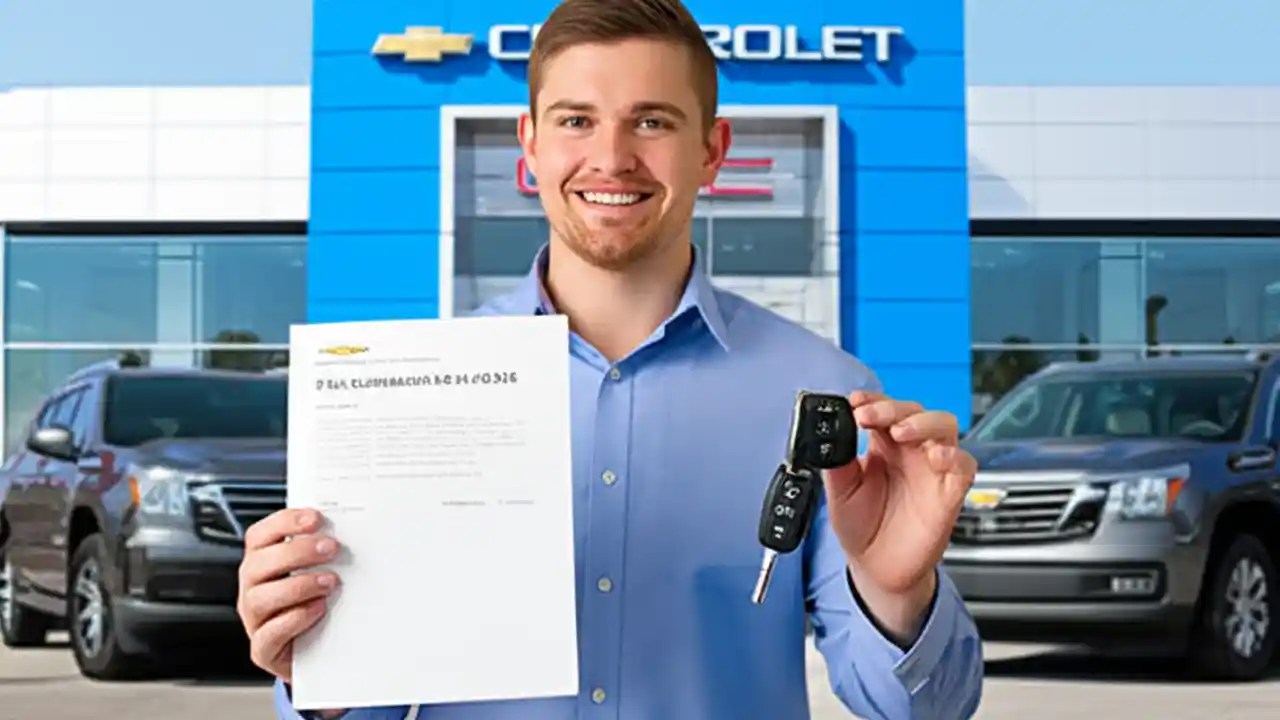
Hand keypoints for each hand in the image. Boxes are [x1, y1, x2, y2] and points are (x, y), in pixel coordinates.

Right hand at [236, 508, 341, 685]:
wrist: (319, 651)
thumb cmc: (318, 604)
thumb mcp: (318, 571)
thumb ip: (323, 552)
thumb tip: (349, 530)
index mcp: (262, 563)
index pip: (260, 535)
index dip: (285, 523)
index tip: (315, 518)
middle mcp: (253, 588)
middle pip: (258, 564)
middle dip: (297, 552)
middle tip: (331, 548)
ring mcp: (255, 619)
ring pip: (259, 598)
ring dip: (298, 586)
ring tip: (330, 582)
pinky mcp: (264, 649)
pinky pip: (268, 636)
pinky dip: (293, 620)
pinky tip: (318, 609)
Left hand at [823, 391, 976, 633]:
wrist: (876, 568)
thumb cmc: (861, 526)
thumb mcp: (838, 492)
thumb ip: (837, 462)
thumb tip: (830, 434)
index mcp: (883, 446)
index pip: (884, 410)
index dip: (873, 400)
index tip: (855, 401)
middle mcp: (910, 452)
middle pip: (914, 411)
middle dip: (892, 408)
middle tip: (868, 416)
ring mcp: (932, 470)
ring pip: (944, 428)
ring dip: (923, 423)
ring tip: (900, 431)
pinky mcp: (950, 493)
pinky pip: (964, 466)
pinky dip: (954, 457)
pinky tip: (936, 458)